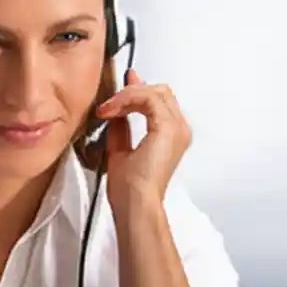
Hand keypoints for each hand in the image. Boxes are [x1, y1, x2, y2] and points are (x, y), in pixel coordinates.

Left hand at [95, 69, 192, 208]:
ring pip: (154, 92)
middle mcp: (179, 130)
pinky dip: (127, 99)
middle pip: (160, 92)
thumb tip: (116, 112)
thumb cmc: (130, 190)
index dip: (139, 89)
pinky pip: (147, 98)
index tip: (123, 83)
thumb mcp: (120, 149)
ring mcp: (177, 128)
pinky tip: (112, 110)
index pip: (159, 100)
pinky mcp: (167, 127)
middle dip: (132, 91)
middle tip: (110, 102)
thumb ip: (121, 128)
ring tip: (107, 110)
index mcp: (172, 136)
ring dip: (127, 95)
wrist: (135, 203)